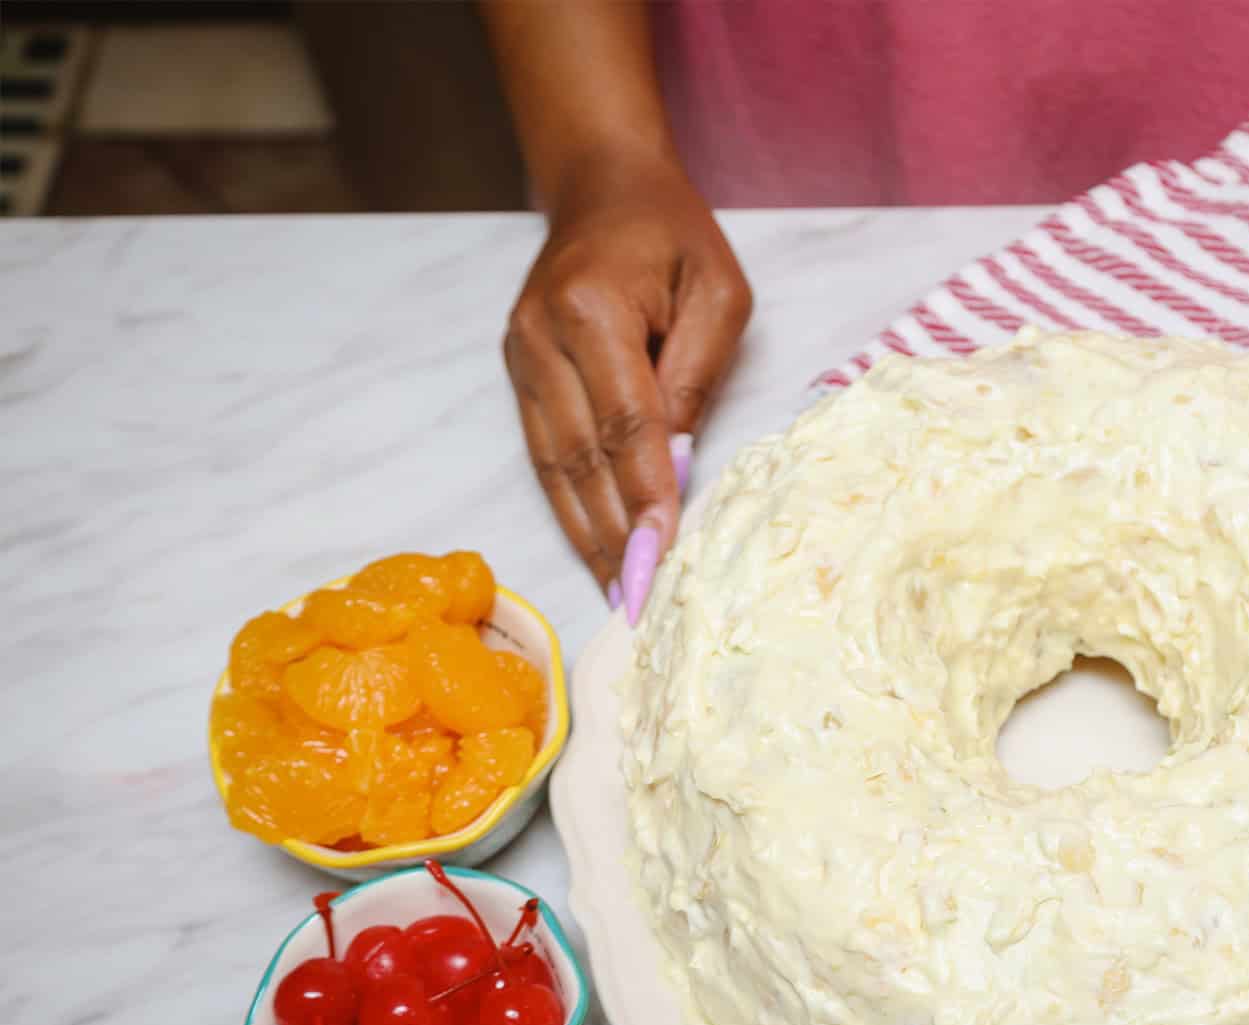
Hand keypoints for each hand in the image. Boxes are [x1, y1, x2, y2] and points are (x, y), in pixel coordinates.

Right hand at [502, 151, 750, 617]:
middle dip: (612, 535)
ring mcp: (520, 357)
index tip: (662, 556)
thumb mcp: (718, 292)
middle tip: (639, 602)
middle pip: (581, 456)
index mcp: (591, 308)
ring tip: (615, 596)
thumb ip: (696, 375)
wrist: (603, 186)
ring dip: (586, 536)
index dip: (644, 494)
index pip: (626, 422)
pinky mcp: (518, 374)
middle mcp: (541, 337)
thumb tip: (676, 466)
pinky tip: (594, 552)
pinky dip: (570, 508)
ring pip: (554, 466)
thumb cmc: (673, 234)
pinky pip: (543, 454)